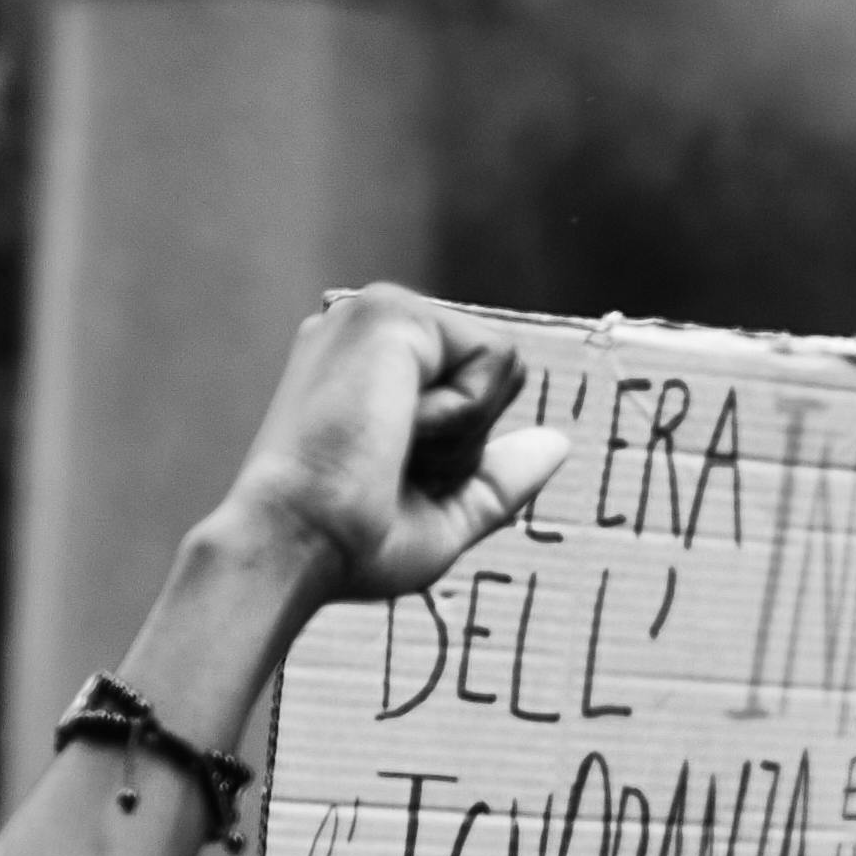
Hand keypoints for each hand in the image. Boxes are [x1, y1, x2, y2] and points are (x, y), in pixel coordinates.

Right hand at [212, 286, 561, 604]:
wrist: (297, 545)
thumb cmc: (349, 546)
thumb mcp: (443, 515)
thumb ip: (496, 476)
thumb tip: (559, 442)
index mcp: (366, 369)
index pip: (470, 387)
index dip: (460, 449)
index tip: (387, 481)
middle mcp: (366, 331)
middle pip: (493, 371)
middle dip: (468, 439)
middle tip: (391, 467)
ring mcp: (374, 313)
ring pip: (500, 364)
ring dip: (465, 432)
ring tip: (390, 448)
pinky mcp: (392, 310)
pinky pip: (496, 358)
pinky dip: (465, 415)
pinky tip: (398, 428)